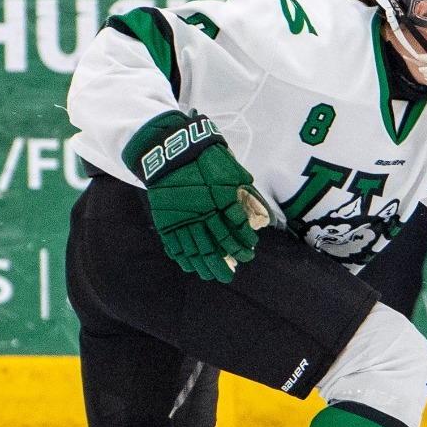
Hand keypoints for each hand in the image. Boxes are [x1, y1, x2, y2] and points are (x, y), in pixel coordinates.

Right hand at [127, 112, 268, 281]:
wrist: (172, 150)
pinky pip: (175, 246)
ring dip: (207, 265)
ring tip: (214, 275)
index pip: (237, 230)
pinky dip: (184, 259)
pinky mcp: (166, 221)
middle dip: (228, 260)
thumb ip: (245, 193)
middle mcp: (203, 214)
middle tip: (234, 271)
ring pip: (197, 250)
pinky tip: (191, 267)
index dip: (244, 242)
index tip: (250, 249)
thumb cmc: (206, 157)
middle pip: (218, 245)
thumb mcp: (232, 171)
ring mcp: (183, 219)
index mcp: (221, 201)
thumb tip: (260, 214)